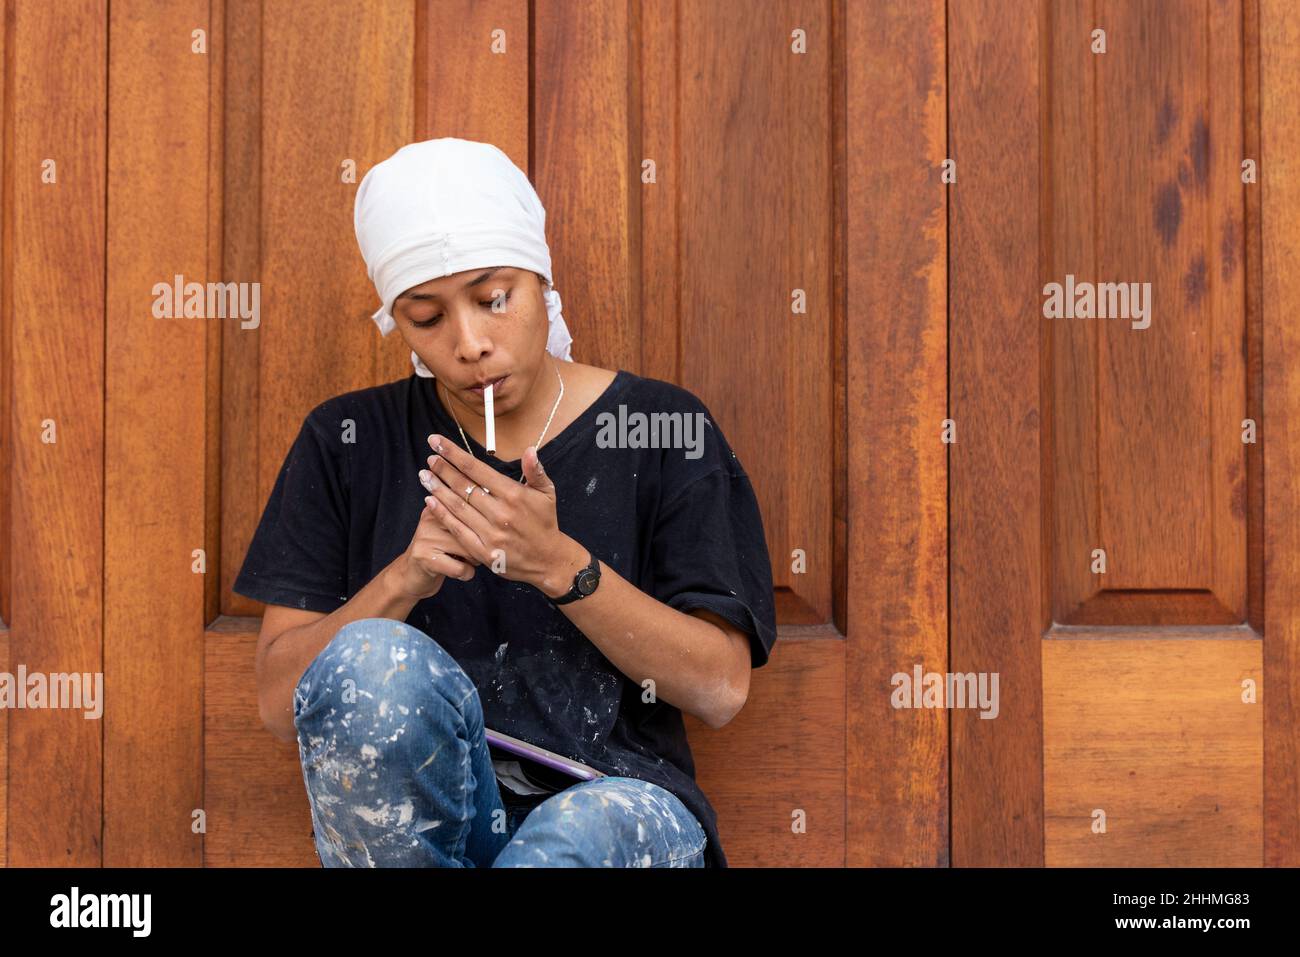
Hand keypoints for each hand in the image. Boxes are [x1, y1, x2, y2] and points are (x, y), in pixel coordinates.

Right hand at [388, 495, 480, 601]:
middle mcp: (432, 516)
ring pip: (470, 549)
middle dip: (481, 545)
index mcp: (441, 503)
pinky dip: (466, 574)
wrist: (411, 575)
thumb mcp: (453, 528)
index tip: (487, 535)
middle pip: (474, 529)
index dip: (486, 523)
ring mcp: (426, 537)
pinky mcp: (425, 558)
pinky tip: (460, 572)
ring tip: (465, 560)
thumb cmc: (442, 550)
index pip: (472, 506)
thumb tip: (500, 507)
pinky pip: (461, 568)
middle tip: (476, 551)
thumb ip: (471, 516)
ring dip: (475, 560)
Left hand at [422, 433, 580, 592]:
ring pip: (457, 507)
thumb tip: (529, 450)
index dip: (454, 454)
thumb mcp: (547, 493)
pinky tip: (429, 502)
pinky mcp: (483, 551)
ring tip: (424, 476)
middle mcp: (500, 513)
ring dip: (437, 489)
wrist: (548, 560)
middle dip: (443, 470)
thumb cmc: (545, 523)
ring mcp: (490, 533)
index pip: (477, 469)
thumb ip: (535, 471)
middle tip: (429, 458)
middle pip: (463, 486)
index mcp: (514, 495)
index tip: (438, 443)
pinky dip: (442, 515)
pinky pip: (457, 530)